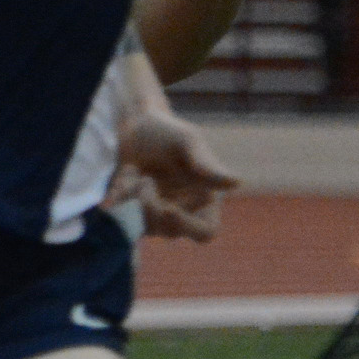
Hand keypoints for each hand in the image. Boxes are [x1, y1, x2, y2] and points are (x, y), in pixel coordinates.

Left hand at [111, 106, 237, 242]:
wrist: (135, 126)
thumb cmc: (168, 131)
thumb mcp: (188, 142)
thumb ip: (207, 164)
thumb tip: (237, 182)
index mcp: (204, 200)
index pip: (205, 231)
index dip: (188, 227)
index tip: (168, 208)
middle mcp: (182, 212)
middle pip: (170, 232)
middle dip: (153, 209)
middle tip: (145, 181)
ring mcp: (156, 215)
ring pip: (144, 227)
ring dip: (134, 200)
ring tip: (135, 172)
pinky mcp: (132, 210)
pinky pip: (123, 216)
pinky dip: (120, 196)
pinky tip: (126, 174)